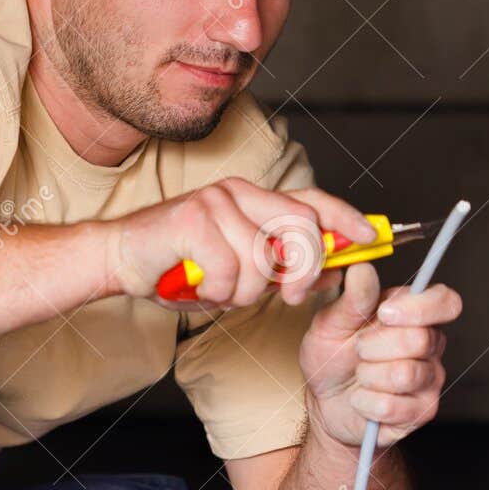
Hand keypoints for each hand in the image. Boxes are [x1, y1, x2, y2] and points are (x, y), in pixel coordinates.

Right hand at [105, 177, 375, 309]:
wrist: (118, 258)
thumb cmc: (178, 265)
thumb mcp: (239, 270)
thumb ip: (281, 267)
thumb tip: (333, 272)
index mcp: (252, 199)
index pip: (311, 200)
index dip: (345, 218)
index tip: (371, 238)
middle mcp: (237, 193)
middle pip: (301, 229)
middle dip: (302, 273)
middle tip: (287, 296)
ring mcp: (215, 203)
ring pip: (262, 262)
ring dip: (242, 292)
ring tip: (217, 289)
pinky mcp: (193, 220)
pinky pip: (229, 271)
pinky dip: (215, 291)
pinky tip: (196, 284)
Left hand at [300, 262, 461, 448]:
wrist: (324, 403)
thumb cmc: (332, 358)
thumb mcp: (331, 324)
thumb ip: (351, 300)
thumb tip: (362, 270)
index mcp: (414, 314)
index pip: (445, 302)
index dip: (420, 308)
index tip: (384, 314)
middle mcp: (430, 345)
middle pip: (420, 340)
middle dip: (374, 347)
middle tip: (357, 350)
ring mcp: (429, 380)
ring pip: (405, 374)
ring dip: (368, 376)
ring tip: (359, 375)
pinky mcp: (420, 412)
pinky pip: (394, 407)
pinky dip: (365, 403)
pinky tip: (361, 399)